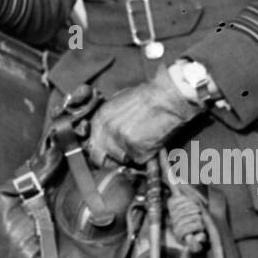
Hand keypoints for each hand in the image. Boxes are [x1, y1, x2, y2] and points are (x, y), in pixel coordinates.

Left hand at [86, 65, 201, 166]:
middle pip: (99, 158)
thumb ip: (106, 120)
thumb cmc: (146, 97)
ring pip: (121, 160)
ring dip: (129, 155)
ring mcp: (121, 142)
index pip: (90, 145)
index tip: (105, 153)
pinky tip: (150, 141)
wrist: (167, 97)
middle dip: (109, 159)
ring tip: (141, 140)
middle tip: (122, 154)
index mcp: (99, 118)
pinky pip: (138, 160)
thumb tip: (101, 134)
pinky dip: (145, 155)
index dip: (98, 151)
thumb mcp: (117, 103)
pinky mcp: (137, 150)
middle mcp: (106, 131)